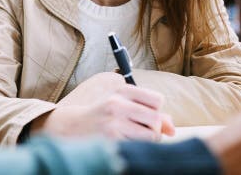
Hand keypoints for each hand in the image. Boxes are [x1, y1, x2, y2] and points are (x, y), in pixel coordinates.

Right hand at [30, 72, 174, 140]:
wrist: (68, 127)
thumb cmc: (100, 116)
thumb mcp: (121, 105)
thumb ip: (148, 113)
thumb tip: (172, 129)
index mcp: (122, 90)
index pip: (157, 100)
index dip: (155, 112)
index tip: (144, 117)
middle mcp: (118, 103)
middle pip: (157, 119)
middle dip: (153, 130)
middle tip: (139, 132)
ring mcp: (114, 122)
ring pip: (151, 136)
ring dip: (145, 142)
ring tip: (130, 139)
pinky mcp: (110, 139)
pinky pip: (138, 147)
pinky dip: (135, 149)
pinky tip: (123, 145)